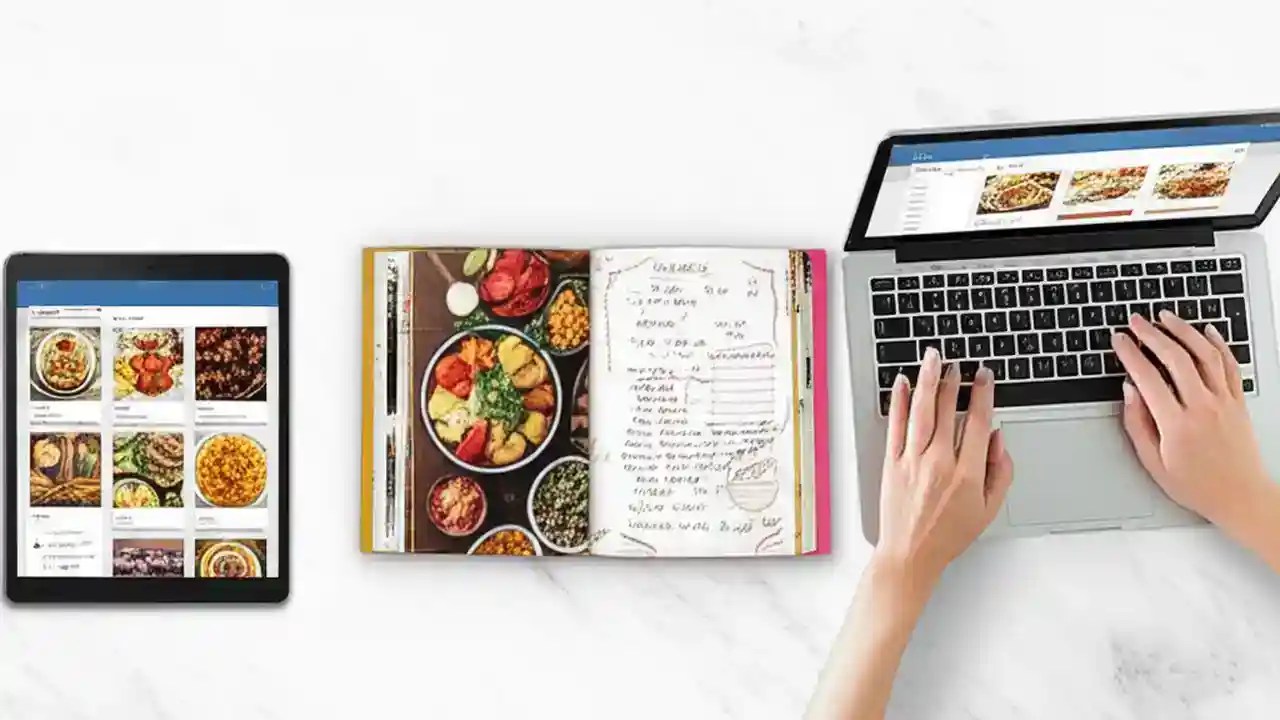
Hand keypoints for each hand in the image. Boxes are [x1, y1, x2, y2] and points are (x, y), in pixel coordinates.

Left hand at [876, 348, 1013, 588]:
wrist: (910, 555)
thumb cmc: (948, 536)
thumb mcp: (989, 510)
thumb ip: (1001, 472)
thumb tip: (999, 439)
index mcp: (967, 474)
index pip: (977, 422)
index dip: (982, 394)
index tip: (984, 376)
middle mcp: (939, 463)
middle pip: (946, 410)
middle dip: (953, 381)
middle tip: (956, 364)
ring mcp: (912, 461)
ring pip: (920, 411)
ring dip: (927, 381)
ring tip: (932, 359)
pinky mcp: (891, 464)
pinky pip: (895, 426)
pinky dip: (897, 402)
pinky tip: (901, 383)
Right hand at [1112, 311, 1269, 527]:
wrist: (1241, 496)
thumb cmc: (1197, 486)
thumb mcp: (1154, 463)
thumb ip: (1137, 425)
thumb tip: (1129, 392)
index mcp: (1177, 424)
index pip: (1148, 378)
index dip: (1130, 354)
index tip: (1119, 341)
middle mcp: (1203, 407)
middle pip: (1176, 358)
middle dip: (1152, 334)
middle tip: (1137, 322)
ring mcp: (1224, 401)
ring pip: (1204, 354)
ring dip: (1184, 331)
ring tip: (1167, 317)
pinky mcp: (1238, 401)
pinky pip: (1229, 364)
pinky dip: (1218, 343)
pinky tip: (1207, 331)